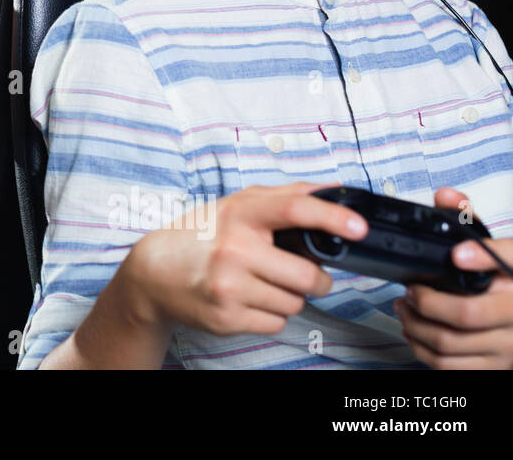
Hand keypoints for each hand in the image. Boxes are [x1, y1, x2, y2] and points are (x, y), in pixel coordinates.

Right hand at [126, 183, 366, 338]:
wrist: (154, 272)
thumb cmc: (200, 235)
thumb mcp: (234, 205)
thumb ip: (283, 196)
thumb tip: (333, 189)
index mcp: (239, 215)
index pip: (293, 209)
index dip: (331, 216)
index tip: (358, 227)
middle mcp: (233, 250)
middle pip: (307, 276)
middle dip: (316, 280)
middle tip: (302, 273)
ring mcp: (228, 287)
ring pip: (294, 303)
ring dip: (288, 297)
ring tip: (260, 283)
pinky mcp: (225, 318)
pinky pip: (276, 323)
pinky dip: (270, 314)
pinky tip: (247, 299)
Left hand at [395, 186, 512, 368]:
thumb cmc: (508, 282)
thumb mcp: (498, 251)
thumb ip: (469, 221)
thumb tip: (446, 195)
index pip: (510, 260)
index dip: (482, 257)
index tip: (457, 255)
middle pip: (466, 313)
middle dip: (425, 301)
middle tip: (409, 290)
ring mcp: (510, 346)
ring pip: (452, 344)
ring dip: (416, 326)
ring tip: (403, 309)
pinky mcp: (497, 367)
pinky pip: (452, 367)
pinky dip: (423, 350)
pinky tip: (414, 332)